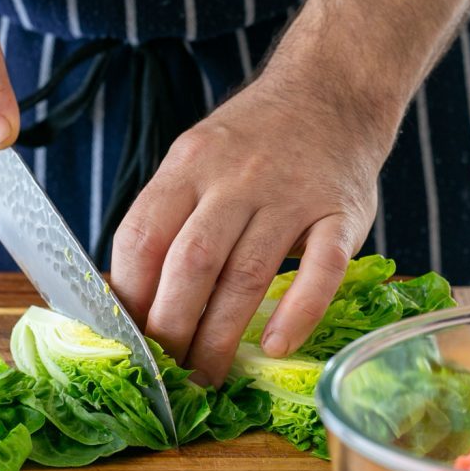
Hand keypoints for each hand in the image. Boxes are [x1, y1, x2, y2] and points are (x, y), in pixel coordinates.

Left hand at [111, 30, 400, 385]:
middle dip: (171, 328)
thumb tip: (128, 295)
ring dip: (221, 335)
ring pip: (248, 272)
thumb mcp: (196, 159)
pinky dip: (299, 310)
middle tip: (166, 375)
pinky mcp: (341, 213)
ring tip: (207, 377)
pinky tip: (275, 346)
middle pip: (191, 262)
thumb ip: (168, 215)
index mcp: (189, 164)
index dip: (130, 297)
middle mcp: (236, 177)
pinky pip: (322, 268)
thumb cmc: (253, 141)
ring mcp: (291, 194)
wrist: (331, 93)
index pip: (142, 237)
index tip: (128, 341)